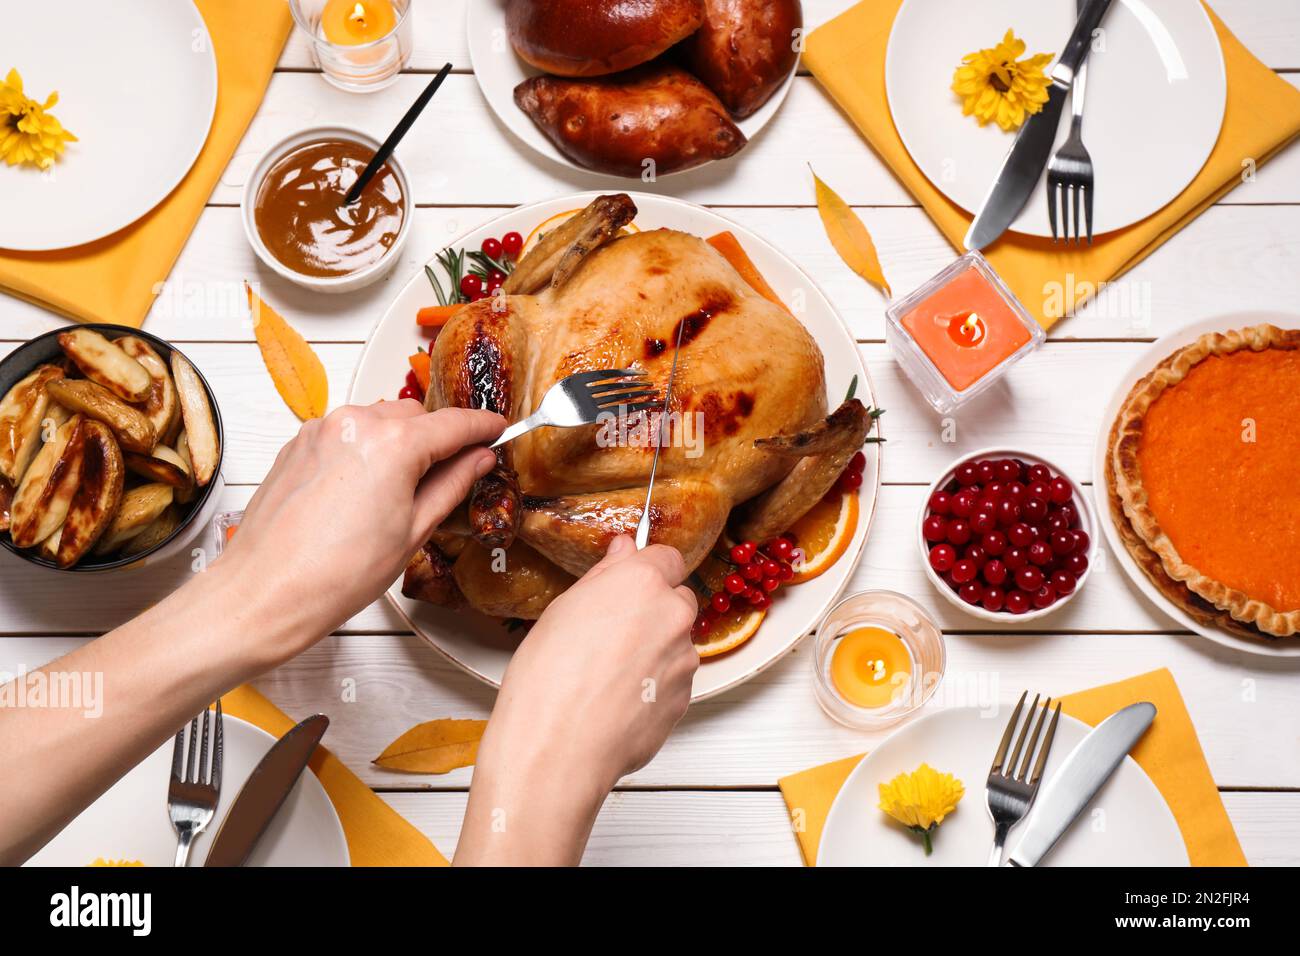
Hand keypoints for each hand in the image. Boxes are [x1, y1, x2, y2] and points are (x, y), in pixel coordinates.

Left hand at [219, 400, 503, 663]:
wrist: (264, 592)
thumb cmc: (334, 574)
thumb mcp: (412, 532)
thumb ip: (451, 485)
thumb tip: (478, 459)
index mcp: (393, 444)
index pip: (454, 423)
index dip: (482, 426)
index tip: (497, 429)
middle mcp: (355, 423)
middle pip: (416, 416)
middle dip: (437, 439)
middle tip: (453, 474)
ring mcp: (321, 429)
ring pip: (379, 420)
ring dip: (399, 443)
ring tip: (401, 491)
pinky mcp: (299, 443)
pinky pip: (347, 432)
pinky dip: (365, 450)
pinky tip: (365, 491)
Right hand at [456, 536, 698, 864]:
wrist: (559, 746)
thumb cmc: (549, 678)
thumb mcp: (563, 609)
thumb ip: (605, 575)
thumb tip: (624, 550)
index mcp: (642, 582)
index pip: (668, 557)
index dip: (649, 571)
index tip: (632, 582)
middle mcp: (673, 615)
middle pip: (678, 600)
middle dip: (654, 611)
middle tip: (612, 632)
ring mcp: (684, 659)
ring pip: (676, 643)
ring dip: (654, 651)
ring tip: (608, 674)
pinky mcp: (685, 698)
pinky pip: (673, 681)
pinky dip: (654, 685)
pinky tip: (617, 699)